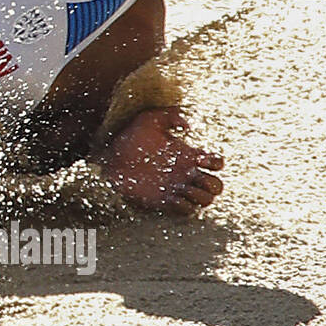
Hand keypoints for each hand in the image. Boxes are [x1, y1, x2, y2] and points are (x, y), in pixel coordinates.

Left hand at [95, 107, 223, 215]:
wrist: (109, 159)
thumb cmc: (128, 139)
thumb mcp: (149, 119)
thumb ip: (170, 115)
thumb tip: (188, 126)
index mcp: (186, 155)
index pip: (216, 163)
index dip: (216, 162)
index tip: (201, 157)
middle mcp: (184, 173)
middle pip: (216, 186)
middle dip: (214, 184)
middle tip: (197, 177)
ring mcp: (175, 188)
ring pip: (205, 200)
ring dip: (201, 196)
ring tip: (184, 187)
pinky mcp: (164, 201)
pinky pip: (186, 210)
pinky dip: (186, 206)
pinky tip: (173, 196)